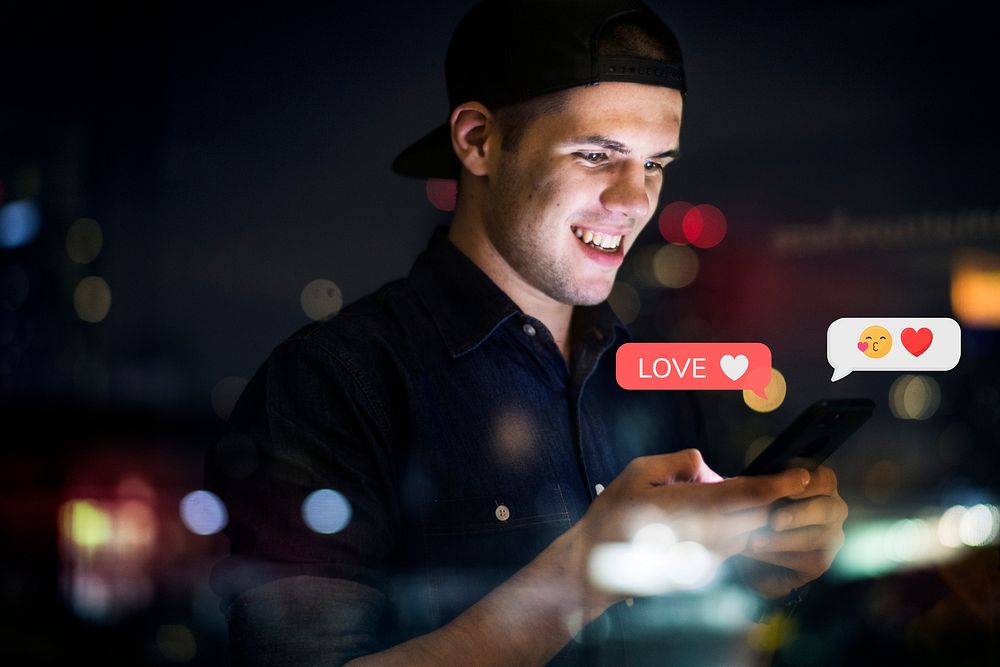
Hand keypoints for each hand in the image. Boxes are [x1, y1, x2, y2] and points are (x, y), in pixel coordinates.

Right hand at [574, 449, 810, 608]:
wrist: (597, 564)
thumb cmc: (614, 513)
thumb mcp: (639, 470)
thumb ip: (680, 462)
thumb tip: (709, 468)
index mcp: (691, 507)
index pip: (748, 494)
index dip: (779, 484)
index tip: (802, 475)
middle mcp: (705, 536)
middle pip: (758, 516)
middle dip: (775, 500)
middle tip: (790, 482)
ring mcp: (706, 557)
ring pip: (749, 533)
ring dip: (755, 517)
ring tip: (749, 500)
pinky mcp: (703, 570)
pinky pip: (731, 547)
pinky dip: (734, 532)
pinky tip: (717, 522)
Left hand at [733, 466, 847, 598]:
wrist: (741, 557)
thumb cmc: (739, 517)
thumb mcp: (729, 494)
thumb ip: (722, 476)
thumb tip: (696, 462)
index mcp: (812, 486)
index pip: (824, 478)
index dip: (808, 481)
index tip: (790, 483)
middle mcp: (828, 509)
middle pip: (831, 507)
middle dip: (802, 512)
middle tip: (774, 519)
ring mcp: (829, 536)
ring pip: (820, 535)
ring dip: (786, 538)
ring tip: (755, 541)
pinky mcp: (818, 562)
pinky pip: (810, 559)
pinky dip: (783, 555)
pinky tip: (760, 552)